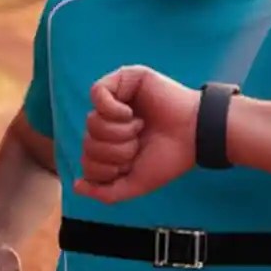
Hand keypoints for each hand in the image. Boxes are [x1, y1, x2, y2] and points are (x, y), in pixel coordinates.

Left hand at [74, 65, 198, 203]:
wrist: (193, 137)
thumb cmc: (168, 158)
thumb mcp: (134, 183)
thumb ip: (105, 191)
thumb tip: (77, 186)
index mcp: (113, 144)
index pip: (87, 159)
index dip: (104, 168)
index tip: (129, 164)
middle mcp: (112, 121)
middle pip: (88, 141)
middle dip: (113, 151)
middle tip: (137, 145)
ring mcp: (117, 99)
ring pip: (91, 120)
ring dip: (116, 132)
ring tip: (139, 128)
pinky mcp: (124, 79)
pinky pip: (97, 93)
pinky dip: (111, 109)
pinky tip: (129, 114)